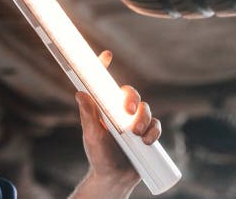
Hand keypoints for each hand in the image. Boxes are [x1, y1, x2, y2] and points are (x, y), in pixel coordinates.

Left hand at [75, 51, 160, 187]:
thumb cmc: (98, 155)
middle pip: (130, 93)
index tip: (106, 55)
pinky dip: (153, 131)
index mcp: (103, 108)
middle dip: (132, 98)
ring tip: (136, 134)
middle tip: (129, 110)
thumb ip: (88, 115)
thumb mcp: (91, 135)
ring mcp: (134, 122)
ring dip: (143, 118)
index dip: (104, 67)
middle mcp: (119, 112)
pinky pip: (156, 125)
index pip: (103, 84)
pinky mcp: (147, 134)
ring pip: (146, 108)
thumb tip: (79, 93)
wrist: (114, 178)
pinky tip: (146, 141)